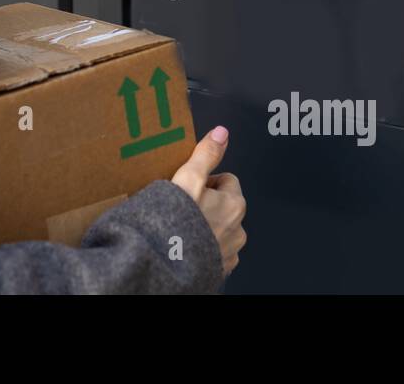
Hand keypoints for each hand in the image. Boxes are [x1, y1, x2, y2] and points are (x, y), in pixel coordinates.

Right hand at [172, 126, 246, 278]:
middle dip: (206, 204)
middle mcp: (238, 230)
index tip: (190, 185)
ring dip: (205, 227)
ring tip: (182, 226)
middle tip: (183, 205)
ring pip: (219, 229)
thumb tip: (221, 133)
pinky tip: (185, 244)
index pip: (227, 180)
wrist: (165, 264)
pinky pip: (213, 251)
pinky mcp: (218, 269)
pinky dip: (202, 247)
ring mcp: (229, 252)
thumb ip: (206, 154)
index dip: (206, 179)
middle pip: (224, 206)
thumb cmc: (177, 222)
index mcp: (234, 205)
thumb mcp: (189, 178)